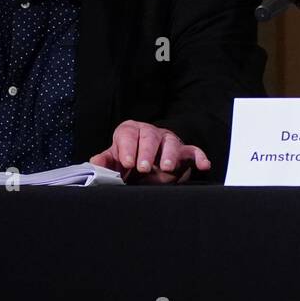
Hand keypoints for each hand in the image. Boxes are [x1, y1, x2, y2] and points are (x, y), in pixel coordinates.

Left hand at [89, 121, 209, 183]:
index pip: (128, 134)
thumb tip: (95, 163)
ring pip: (172, 143)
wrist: (143, 169)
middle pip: (150, 136)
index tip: (126, 162)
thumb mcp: (113, 161)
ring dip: (170, 155)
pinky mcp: (184, 152)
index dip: (127, 147)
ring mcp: (169, 142)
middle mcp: (151, 133)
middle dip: (147, 152)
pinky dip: (199, 157)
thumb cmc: (127, 162)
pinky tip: (204, 165)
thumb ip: (104, 162)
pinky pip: (193, 152)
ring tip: (166, 168)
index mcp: (130, 132)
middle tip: (143, 168)